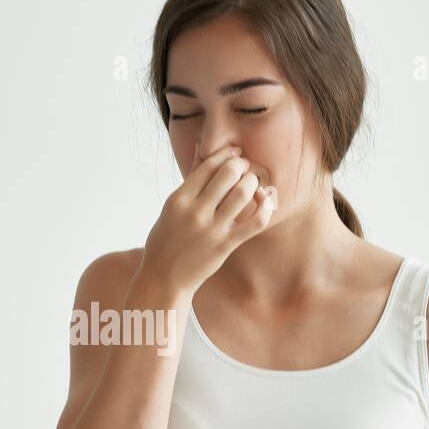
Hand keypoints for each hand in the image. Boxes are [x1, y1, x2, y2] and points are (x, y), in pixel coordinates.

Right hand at [139, 145, 275, 294]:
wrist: (163, 277)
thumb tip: (202, 151)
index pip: (208, 165)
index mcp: (179, 199)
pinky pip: (255, 221)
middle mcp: (195, 212)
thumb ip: (189, 182)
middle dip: (241, 165)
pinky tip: (265, 202)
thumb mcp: (170, 208)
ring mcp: (212, 229)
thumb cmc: (165, 241)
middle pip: (228, 174)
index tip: (235, 153)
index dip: (226, 154)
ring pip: (243, 193)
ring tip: (253, 184)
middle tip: (245, 167)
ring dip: (253, 183)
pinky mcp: (226, 245)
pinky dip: (265, 207)